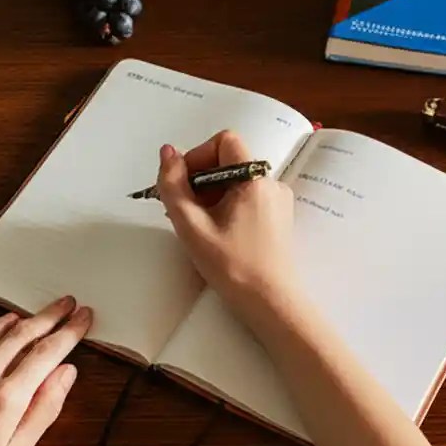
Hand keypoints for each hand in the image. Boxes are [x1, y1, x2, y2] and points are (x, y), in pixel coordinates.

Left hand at [0, 297, 92, 445]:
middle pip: (24, 334)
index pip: (48, 352)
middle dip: (50, 316)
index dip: (70, 331)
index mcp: (6, 399)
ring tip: (34, 314)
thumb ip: (42, 412)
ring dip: (18, 318)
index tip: (82, 318)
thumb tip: (64, 377)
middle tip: (66, 305)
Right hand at [157, 131, 297, 311]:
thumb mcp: (192, 227)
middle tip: (185, 212)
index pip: (223, 141)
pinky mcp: (278, 217)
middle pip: (228, 162)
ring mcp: (277, 200)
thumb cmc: (232, 267)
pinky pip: (247, 197)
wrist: (271, 304)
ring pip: (236, 181)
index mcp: (254, 179)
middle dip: (201, 181)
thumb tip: (168, 152)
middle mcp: (271, 183)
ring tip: (200, 227)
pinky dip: (227, 206)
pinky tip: (218, 234)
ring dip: (212, 196)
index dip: (199, 157)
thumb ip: (174, 186)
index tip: (185, 186)